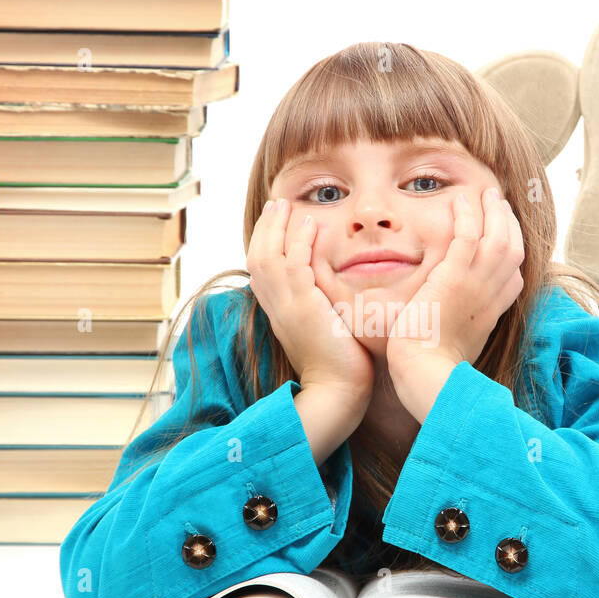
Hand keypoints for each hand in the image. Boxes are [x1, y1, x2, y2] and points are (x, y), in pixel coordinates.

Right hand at [247, 197, 374, 404]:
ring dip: (276, 227)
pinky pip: (294, 265)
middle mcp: (277, 309)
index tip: (277, 224)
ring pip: (268, 256)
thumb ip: (324, 311)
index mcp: (281, 314)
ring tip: (286, 204)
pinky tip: (309, 223)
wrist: (338, 393)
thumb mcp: (327, 333)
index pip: (263, 272)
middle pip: (257, 258)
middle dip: (265, 229)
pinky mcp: (302, 308)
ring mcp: (286, 308)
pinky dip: (298, 241)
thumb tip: (337, 299)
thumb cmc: (341, 369)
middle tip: (276, 204)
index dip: (266, 244)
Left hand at [386, 185, 524, 385]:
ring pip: (497, 236)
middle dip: (508, 223)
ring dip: (494, 211)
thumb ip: (463, 327)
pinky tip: (462, 200)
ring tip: (487, 193)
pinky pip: (468, 235)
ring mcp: (477, 284)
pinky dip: (469, 215)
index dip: (512, 249)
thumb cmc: (434, 368)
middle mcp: (492, 295)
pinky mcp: (455, 276)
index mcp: (495, 311)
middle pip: (513, 249)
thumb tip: (456, 323)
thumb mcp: (460, 345)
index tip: (503, 233)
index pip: (514, 274)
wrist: (427, 374)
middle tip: (498, 202)